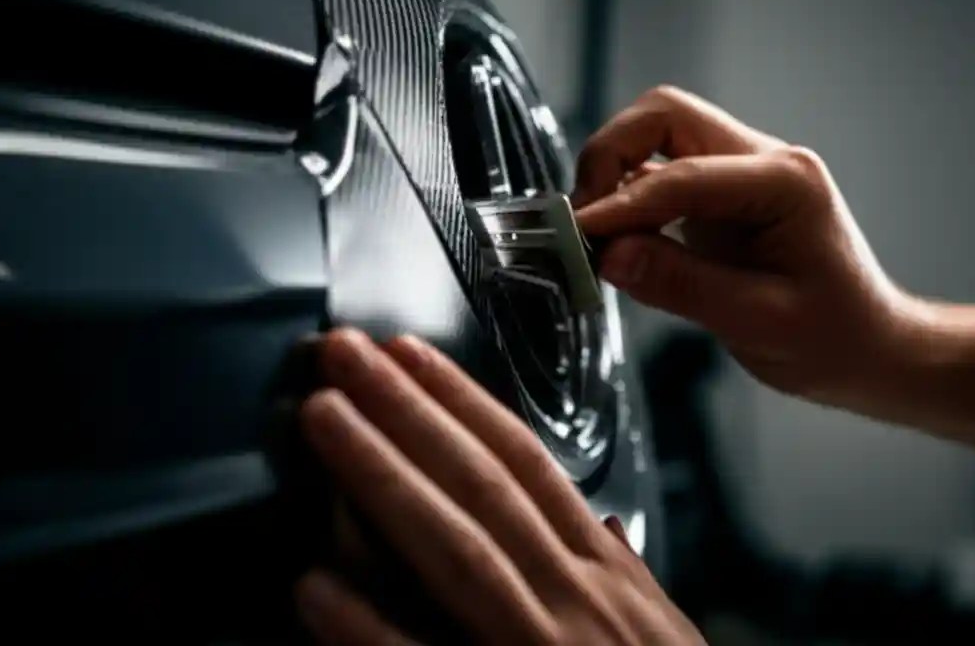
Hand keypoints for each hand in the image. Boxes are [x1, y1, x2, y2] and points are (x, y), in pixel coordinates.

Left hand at [294, 329, 703, 644]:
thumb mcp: (662, 632)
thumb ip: (625, 574)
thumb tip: (604, 523)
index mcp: (605, 576)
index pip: (528, 465)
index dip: (464, 404)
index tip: (411, 356)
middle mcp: (576, 601)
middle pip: (483, 486)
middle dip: (410, 412)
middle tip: (343, 355)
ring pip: (457, 548)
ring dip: (384, 476)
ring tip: (323, 420)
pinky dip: (371, 629)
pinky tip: (312, 586)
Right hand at [574, 85, 926, 409]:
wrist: (870, 349)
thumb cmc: (834, 339)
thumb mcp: (760, 323)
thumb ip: (683, 285)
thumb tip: (610, 255)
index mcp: (786, 181)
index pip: (681, 174)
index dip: (621, 204)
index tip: (579, 236)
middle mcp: (764, 161)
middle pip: (664, 116)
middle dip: (611, 156)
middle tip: (584, 220)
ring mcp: (741, 175)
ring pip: (657, 137)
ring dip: (616, 176)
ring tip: (595, 238)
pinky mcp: (722, 198)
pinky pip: (661, 176)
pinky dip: (630, 201)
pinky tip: (621, 245)